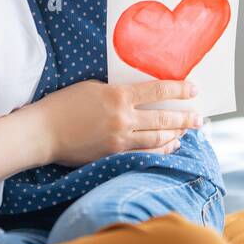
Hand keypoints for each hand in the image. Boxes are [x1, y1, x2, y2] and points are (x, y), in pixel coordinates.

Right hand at [37, 78, 202, 167]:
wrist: (43, 132)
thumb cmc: (64, 104)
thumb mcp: (93, 87)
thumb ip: (118, 92)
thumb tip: (138, 96)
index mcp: (119, 96)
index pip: (157, 91)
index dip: (179, 90)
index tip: (194, 89)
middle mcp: (124, 119)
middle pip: (163, 118)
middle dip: (184, 119)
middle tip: (199, 119)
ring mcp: (119, 140)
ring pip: (157, 139)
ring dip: (175, 136)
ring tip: (186, 134)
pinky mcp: (113, 155)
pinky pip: (143, 153)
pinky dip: (159, 151)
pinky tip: (168, 148)